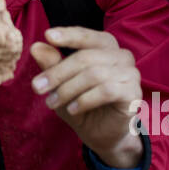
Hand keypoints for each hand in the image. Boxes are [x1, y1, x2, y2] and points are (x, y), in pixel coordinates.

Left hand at [29, 26, 143, 166]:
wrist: (101, 134)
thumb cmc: (81, 104)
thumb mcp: (61, 84)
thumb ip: (52, 64)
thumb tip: (36, 46)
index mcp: (105, 46)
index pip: (86, 36)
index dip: (68, 35)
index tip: (48, 36)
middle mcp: (121, 56)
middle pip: (85, 58)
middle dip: (58, 73)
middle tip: (37, 87)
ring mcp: (130, 73)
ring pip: (94, 74)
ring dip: (68, 90)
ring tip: (52, 103)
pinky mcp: (133, 93)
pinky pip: (106, 90)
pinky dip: (84, 100)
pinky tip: (72, 109)